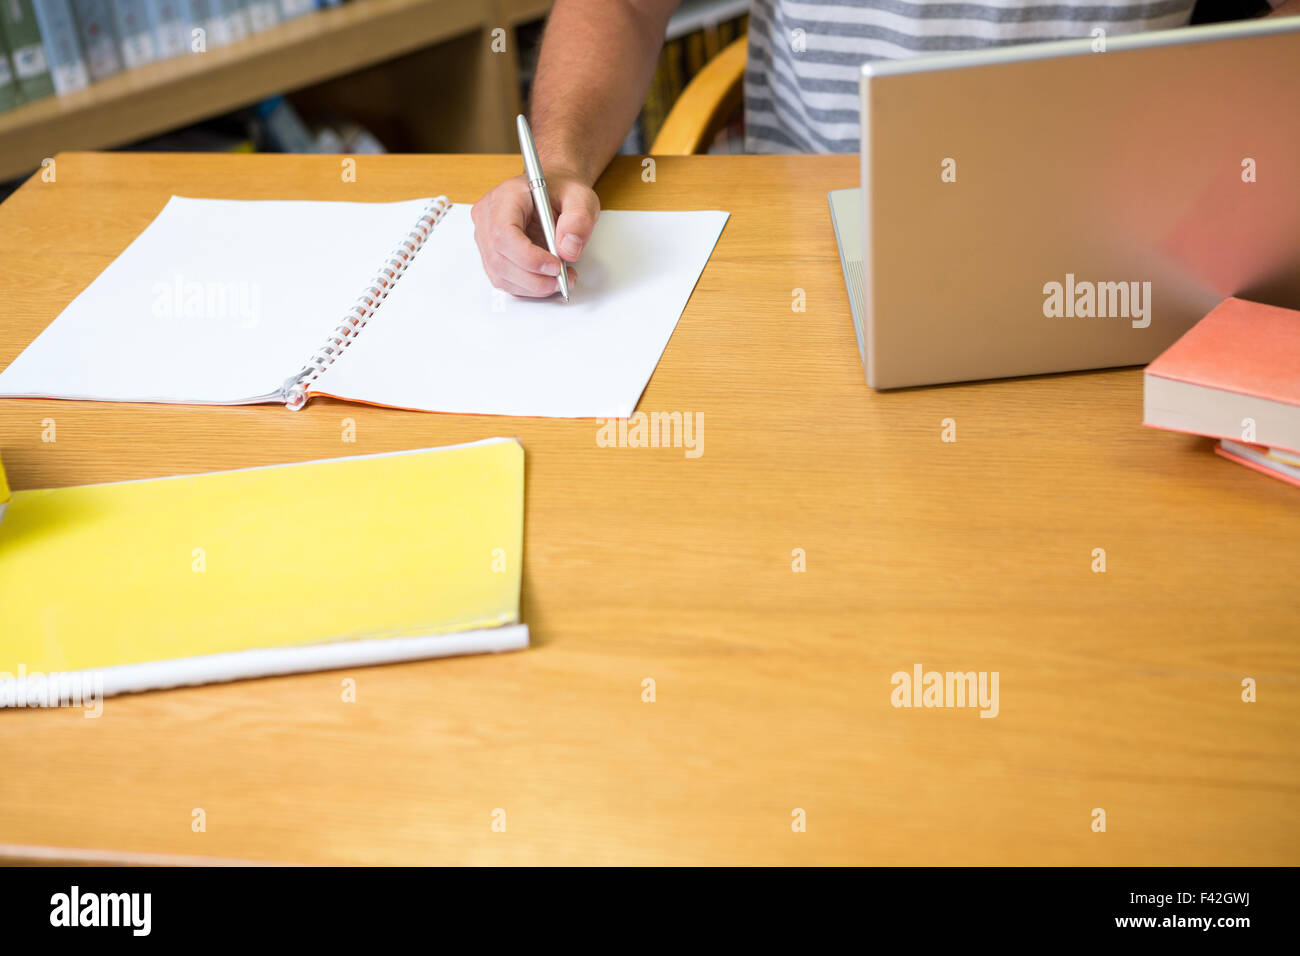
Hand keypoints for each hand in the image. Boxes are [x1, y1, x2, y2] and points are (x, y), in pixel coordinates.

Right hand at [470, 169, 599, 297]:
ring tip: (560, 279)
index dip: (528, 257)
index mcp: (505, 197)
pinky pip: (505, 280)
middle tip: (563, 278)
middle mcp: (488, 218)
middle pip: (499, 259)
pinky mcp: (492, 255)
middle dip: (534, 278)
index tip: (555, 266)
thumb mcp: (580, 197)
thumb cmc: (561, 190)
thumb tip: (568, 250)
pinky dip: (528, 287)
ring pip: (501, 275)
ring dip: (533, 286)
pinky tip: (547, 280)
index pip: (503, 233)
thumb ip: (578, 220)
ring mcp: (486, 238)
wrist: (553, 191)